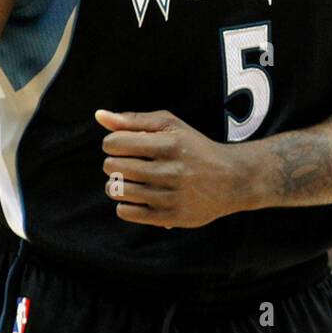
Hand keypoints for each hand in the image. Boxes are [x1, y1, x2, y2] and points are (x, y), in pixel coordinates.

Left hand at [96, 108, 258, 228]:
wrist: (232, 179)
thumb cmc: (196, 148)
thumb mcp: (171, 126)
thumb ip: (134, 120)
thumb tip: (99, 115)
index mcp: (170, 144)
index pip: (115, 143)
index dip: (112, 143)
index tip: (122, 145)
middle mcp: (171, 170)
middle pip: (113, 166)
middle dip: (113, 162)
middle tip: (127, 163)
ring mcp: (171, 196)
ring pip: (117, 190)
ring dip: (116, 183)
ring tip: (129, 180)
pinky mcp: (170, 217)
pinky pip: (126, 212)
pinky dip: (124, 204)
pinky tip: (137, 196)